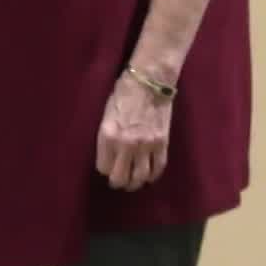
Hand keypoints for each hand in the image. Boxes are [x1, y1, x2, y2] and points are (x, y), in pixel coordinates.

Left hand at [95, 72, 172, 189]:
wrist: (150, 81)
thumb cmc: (123, 93)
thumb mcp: (106, 114)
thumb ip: (107, 136)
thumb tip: (108, 154)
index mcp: (107, 135)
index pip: (102, 167)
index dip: (104, 169)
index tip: (106, 167)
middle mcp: (126, 144)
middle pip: (120, 177)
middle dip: (118, 182)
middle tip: (118, 182)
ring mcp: (146, 146)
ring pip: (140, 177)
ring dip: (135, 183)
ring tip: (132, 183)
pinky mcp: (162, 144)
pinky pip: (158, 168)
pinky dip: (152, 176)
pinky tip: (148, 176)